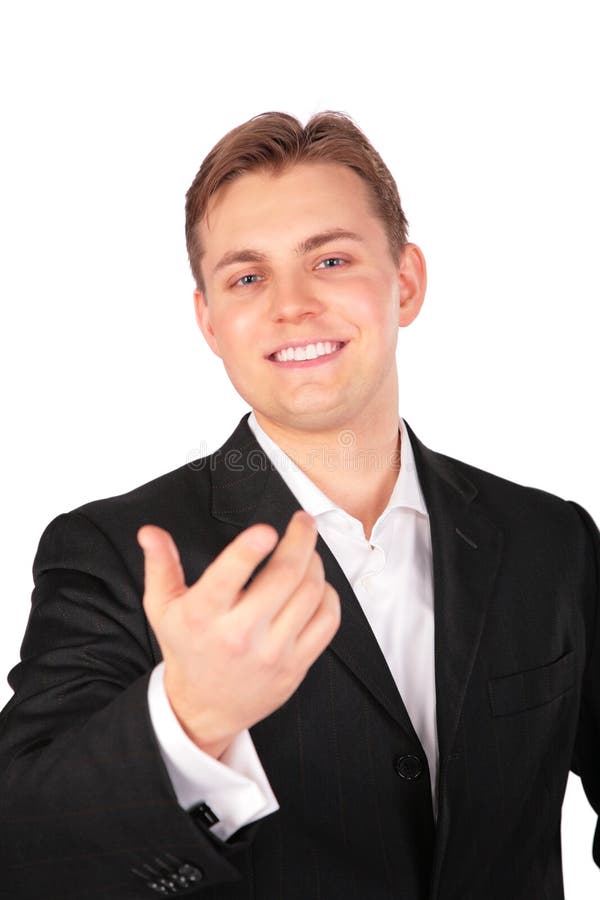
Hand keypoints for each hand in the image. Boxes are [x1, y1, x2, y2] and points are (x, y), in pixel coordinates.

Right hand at [138, 511, 340, 757]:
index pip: (227, 577)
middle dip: (300, 540)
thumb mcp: (162, 607)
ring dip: (315, 562)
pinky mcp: (296, 665)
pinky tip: (317, 583)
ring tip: (307, 549)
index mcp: (203, 615)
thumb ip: (160, 565)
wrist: (204, 707)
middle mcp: (239, 634)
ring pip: (310, 594)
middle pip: (284, 576)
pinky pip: (327, 621)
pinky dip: (328, 594)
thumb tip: (149, 532)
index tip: (266, 529)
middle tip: (303, 520)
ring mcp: (272, 652)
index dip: (249, 550)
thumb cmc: (186, 647)